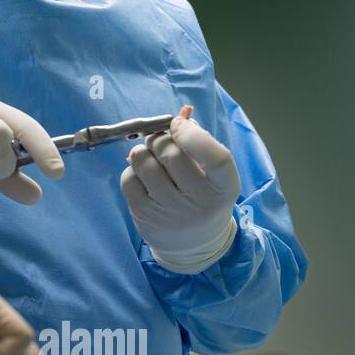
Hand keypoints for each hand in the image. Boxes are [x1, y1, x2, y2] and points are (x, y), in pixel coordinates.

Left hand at [119, 106, 239, 273]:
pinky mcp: (145, 216)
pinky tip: (143, 176)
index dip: (193, 134)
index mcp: (225, 187)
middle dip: (160, 139)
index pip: (216, 158)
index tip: (179, 124)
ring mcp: (171, 212)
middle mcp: (200, 203)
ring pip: (145, 164)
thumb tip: (182, 113)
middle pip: (172, 155)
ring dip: (143, 152)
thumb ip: (199, 140)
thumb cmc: (203, 195)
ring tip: (150, 157)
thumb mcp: (212, 171)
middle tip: (159, 140)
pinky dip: (132, 170)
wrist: (194, 241)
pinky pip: (129, 179)